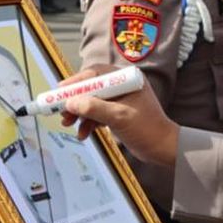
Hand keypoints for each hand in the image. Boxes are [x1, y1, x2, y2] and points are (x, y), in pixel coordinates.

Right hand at [60, 64, 178, 167]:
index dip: (75, 81)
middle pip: (91, 87)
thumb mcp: (119, 117)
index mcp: (126, 78)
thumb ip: (94, 108)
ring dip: (79, 113)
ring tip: (67, 124)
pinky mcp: (117, 112)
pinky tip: (83, 133)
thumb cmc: (147, 129)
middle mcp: (122, 85)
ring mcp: (119, 99)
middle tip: (60, 110)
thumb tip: (70, 102)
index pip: (95, 73)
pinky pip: (97, 113)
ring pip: (92, 101)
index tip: (59, 90)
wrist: (162, 149)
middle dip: (75, 100)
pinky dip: (88, 122)